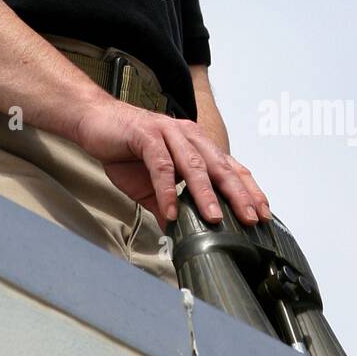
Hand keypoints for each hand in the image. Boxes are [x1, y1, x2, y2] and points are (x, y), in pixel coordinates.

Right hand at [72, 96, 271, 228]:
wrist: (93, 121)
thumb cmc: (125, 149)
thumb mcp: (150, 187)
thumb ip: (168, 206)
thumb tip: (181, 234)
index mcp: (194, 146)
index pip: (229, 168)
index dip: (248, 190)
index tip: (263, 214)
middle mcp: (187, 136)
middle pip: (220, 166)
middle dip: (238, 194)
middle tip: (250, 219)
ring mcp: (167, 133)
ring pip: (194, 164)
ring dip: (206, 192)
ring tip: (215, 217)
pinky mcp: (145, 136)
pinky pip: (161, 165)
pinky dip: (167, 189)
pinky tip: (171, 209)